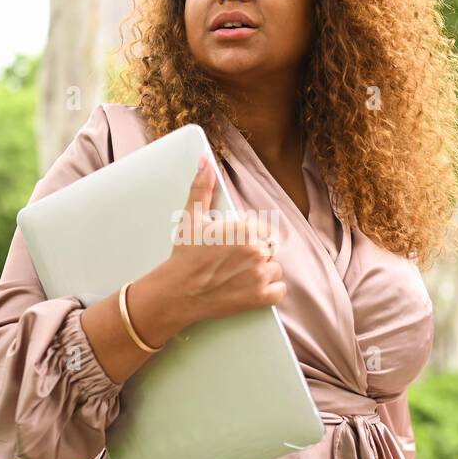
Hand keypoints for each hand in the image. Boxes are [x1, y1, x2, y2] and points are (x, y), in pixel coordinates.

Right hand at [155, 150, 285, 325]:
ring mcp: (260, 275)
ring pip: (274, 268)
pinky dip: (269, 291)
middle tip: (230, 262)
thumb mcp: (192, 218)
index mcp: (245, 229)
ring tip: (237, 275)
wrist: (177, 292)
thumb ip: (203, 187)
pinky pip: (279, 290)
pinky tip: (250, 288)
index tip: (230, 246)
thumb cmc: (184, 255)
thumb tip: (205, 161)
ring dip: (261, 272)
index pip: (260, 229)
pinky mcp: (261, 298)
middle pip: (268, 248)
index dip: (246, 237)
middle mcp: (257, 250)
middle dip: (253, 253)